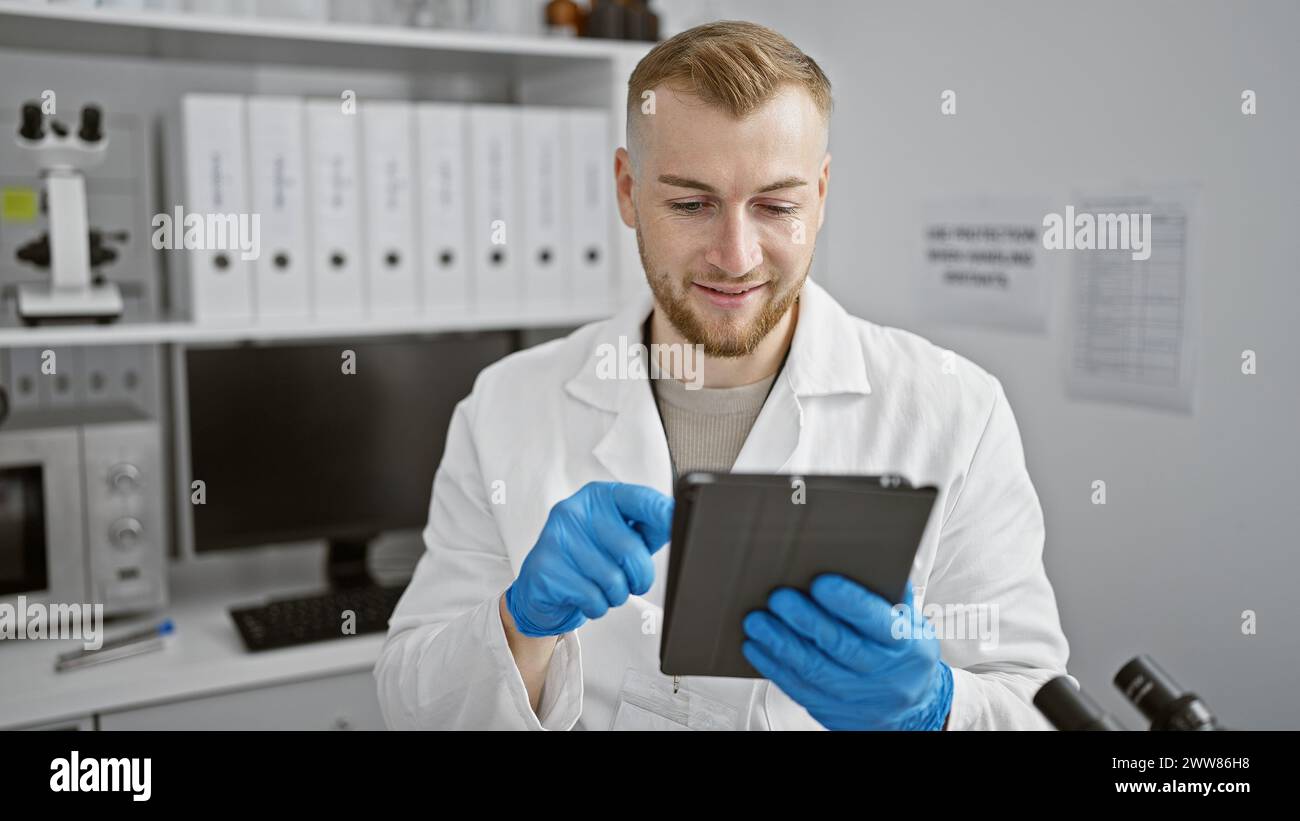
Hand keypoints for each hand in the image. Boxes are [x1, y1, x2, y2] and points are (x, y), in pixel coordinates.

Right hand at [505, 482, 672, 637]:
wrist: (540, 587)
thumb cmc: (587, 559)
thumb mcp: (618, 537)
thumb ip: (646, 529)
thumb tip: (676, 522)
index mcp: (599, 497)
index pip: (640, 499)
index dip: (663, 514)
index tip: (680, 524)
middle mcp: (575, 511)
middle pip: (631, 550)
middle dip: (639, 577)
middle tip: (631, 582)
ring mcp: (558, 538)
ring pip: (613, 580)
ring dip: (616, 595)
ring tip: (601, 588)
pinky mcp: (546, 568)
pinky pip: (593, 598)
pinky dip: (597, 606)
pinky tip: (584, 596)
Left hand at [742, 574, 952, 729]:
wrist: (915, 710)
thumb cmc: (905, 656)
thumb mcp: (912, 623)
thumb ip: (888, 595)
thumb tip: (860, 558)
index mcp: (907, 646)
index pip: (878, 622)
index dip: (848, 602)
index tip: (822, 583)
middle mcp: (884, 674)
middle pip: (840, 645)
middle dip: (805, 620)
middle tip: (779, 598)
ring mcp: (858, 697)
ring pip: (814, 669)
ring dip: (780, 643)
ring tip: (758, 621)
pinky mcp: (833, 712)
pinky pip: (799, 689)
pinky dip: (774, 667)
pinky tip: (758, 647)